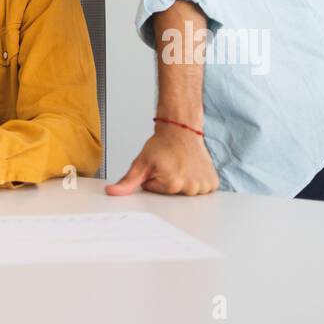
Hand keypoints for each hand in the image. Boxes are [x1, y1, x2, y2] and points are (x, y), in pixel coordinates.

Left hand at [105, 123, 219, 196]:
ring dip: (182, 181)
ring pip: (185, 192)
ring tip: (181, 166)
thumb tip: (111, 193)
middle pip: (170, 194)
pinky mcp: (212, 183)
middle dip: (167, 182)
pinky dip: (195, 181)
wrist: (181, 130)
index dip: (152, 179)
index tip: (158, 167)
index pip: (154, 191)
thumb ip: (127, 181)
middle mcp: (189, 187)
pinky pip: (201, 190)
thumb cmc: (163, 144)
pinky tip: (191, 169)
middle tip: (170, 165)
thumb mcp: (141, 162)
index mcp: (172, 184)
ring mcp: (202, 186)